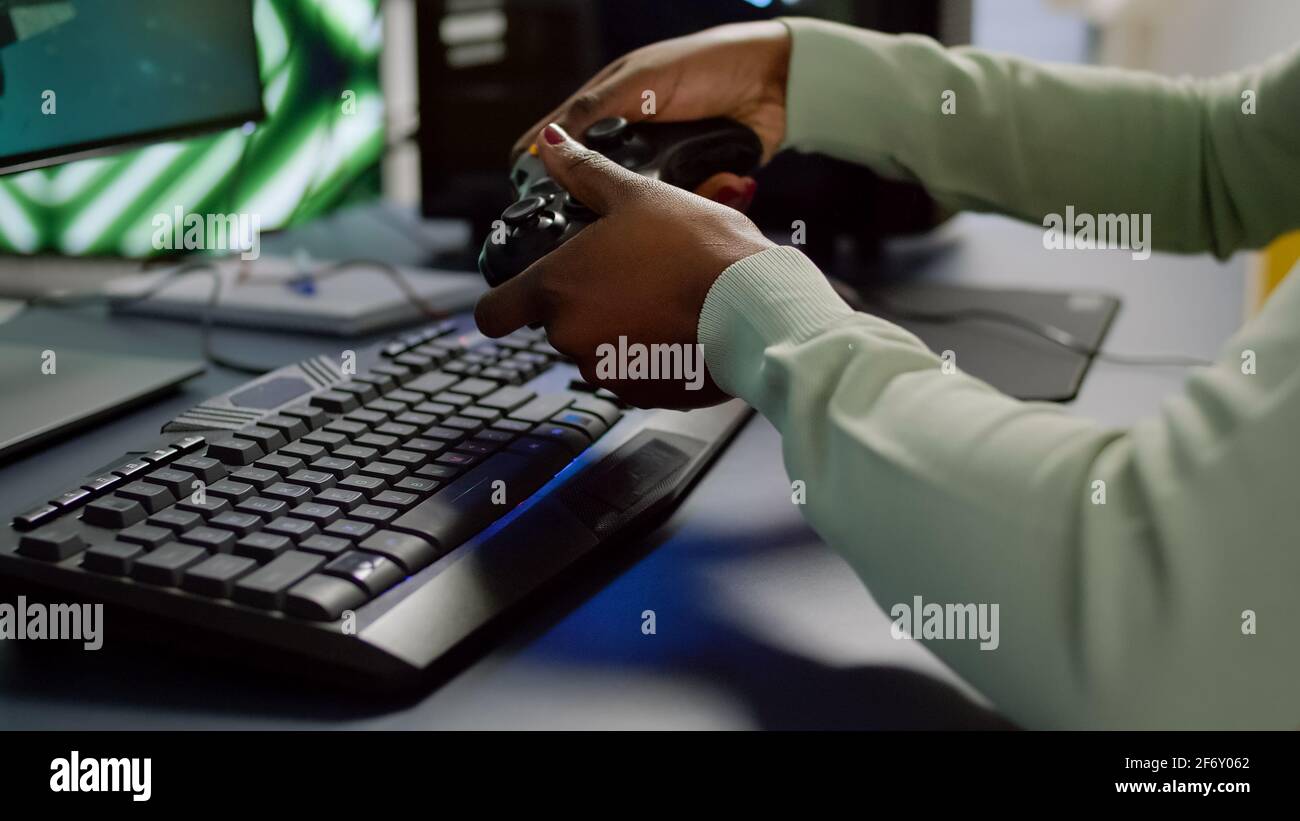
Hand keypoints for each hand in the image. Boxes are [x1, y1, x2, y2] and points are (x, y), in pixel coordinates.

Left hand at [476, 124, 774, 408]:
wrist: (755, 308)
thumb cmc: (698, 249)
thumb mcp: (638, 196)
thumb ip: (585, 174)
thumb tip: (550, 144)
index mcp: (555, 288)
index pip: (493, 314)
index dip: (503, 303)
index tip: (519, 293)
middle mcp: (569, 336)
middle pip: (555, 325)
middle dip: (584, 304)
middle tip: (629, 274)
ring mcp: (605, 372)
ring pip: (595, 350)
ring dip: (617, 329)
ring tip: (662, 297)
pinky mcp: (641, 394)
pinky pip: (632, 372)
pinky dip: (647, 354)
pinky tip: (679, 326)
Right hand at [511, 21, 791, 210]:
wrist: (779, 81)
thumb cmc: (710, 64)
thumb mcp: (645, 80)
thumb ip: (596, 108)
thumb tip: (547, 141)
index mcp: (610, 106)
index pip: (562, 141)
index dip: (543, 167)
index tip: (527, 196)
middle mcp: (634, 139)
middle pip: (601, 182)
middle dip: (602, 200)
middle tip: (597, 216)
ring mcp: (666, 164)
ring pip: (643, 202)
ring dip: (655, 207)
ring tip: (665, 202)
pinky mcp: (697, 183)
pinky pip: (685, 205)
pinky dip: (700, 200)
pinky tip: (716, 186)